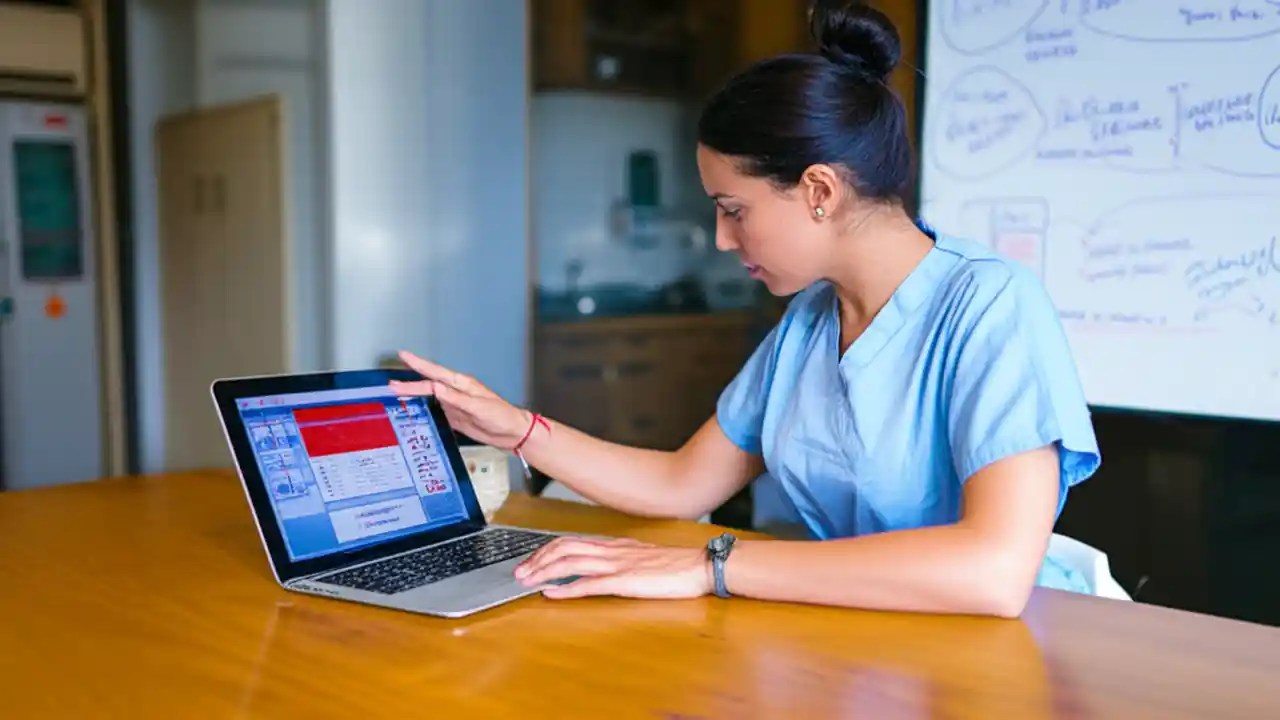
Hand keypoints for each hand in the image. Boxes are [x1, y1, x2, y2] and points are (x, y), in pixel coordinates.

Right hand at [389, 351, 533, 450]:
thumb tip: (436, 388)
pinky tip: (414, 411)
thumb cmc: (502, 416)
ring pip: (430, 397)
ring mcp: (455, 405)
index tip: (404, 356)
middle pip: (428, 385)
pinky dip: (423, 410)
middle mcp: (456, 392)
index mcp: (462, 385)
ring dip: (414, 396)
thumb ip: (457, 399)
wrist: (512, 433)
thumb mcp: (479, 407)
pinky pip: (435, 411)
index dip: (419, 365)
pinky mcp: (456, 417)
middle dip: (410, 384)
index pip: (435, 373)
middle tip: (391, 384)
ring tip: (397, 394)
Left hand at [514, 536, 713, 599]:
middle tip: (519, 572)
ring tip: (527, 581)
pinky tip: (552, 593)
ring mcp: (617, 564)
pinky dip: (565, 588)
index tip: (531, 561)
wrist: (699, 565)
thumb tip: (601, 566)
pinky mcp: (625, 581)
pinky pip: (588, 584)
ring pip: (570, 563)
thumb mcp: (643, 557)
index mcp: (615, 545)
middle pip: (564, 548)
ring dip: (544, 572)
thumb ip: (621, 559)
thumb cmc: (676, 565)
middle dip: (537, 559)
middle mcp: (611, 551)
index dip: (546, 550)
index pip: (571, 542)